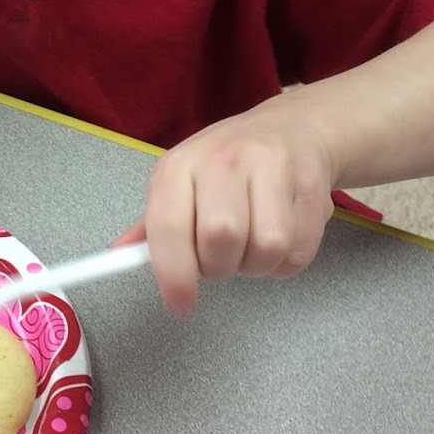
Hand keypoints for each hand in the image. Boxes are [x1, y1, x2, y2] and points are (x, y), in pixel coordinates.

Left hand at [119, 98, 336, 313]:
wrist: (295, 129)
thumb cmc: (229, 162)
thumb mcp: (182, 181)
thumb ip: (155, 223)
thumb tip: (121, 254)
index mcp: (182, 164)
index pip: (169, 225)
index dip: (173, 274)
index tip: (179, 304)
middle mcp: (225, 160)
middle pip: (221, 239)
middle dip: (220, 267)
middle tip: (221, 258)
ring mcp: (273, 168)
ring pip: (266, 248)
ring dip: (257, 264)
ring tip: (252, 243)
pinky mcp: (312, 186)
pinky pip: (298, 251)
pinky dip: (286, 260)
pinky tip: (281, 234)